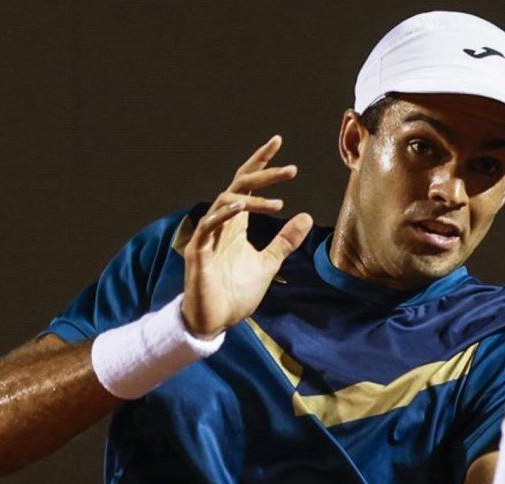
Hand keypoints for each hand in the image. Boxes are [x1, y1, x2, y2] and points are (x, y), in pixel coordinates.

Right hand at [181, 135, 312, 337]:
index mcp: (236, 223)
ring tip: (278, 201)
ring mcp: (208, 235)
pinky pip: (208, 225)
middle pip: (239, 186)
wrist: (215, 320)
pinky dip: (224, 214)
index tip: (278, 142)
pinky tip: (242, 207)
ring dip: (252, 197)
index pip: (247, 184)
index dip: (261, 164)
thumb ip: (285, 241)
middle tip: (291, 169)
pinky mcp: (198, 251)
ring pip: (226, 202)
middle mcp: (221, 223)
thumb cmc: (236, 292)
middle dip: (263, 173)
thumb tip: (306, 217)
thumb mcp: (269, 263)